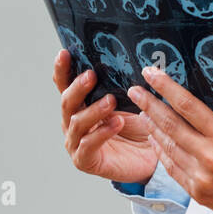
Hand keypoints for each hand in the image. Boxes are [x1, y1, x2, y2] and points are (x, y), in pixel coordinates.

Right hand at [53, 49, 157, 184]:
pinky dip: (102, 133)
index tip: (65, 53)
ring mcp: (76, 142)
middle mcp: (73, 122)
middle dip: (78, 87)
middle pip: (67, 102)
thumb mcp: (130, 101)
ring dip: (93, 110)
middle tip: (91, 76)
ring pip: (77, 122)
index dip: (62, 70)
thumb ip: (121, 84)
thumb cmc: (137, 127)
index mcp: (80, 104)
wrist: (149, 157)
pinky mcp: (85, 160)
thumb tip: (126, 58)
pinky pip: (88, 145)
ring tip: (111, 101)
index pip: (65, 84)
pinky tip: (117, 123)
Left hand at [127, 65, 212, 213]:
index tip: (152, 75)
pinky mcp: (196, 192)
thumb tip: (189, 108)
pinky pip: (172, 168)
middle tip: (136, 91)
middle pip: (171, 125)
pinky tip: (155, 140)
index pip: (188, 106)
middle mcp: (211, 156)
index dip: (166, 88)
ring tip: (144, 113)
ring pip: (167, 146)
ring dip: (153, 128)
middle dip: (149, 105)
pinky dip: (162, 152)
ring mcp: (201, 177)